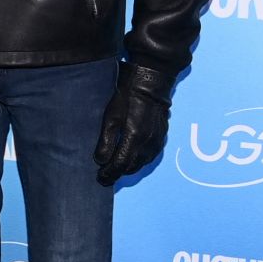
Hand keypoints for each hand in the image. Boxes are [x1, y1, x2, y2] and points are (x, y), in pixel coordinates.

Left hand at [94, 64, 172, 185]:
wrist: (150, 84)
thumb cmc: (127, 97)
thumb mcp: (111, 116)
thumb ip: (106, 141)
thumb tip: (100, 161)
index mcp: (134, 138)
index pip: (120, 165)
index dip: (109, 174)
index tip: (100, 178)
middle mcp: (148, 143)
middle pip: (132, 167)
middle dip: (118, 174)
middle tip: (105, 176)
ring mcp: (157, 141)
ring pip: (143, 163)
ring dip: (129, 169)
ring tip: (117, 169)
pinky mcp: (162, 136)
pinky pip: (151, 156)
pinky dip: (140, 162)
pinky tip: (134, 159)